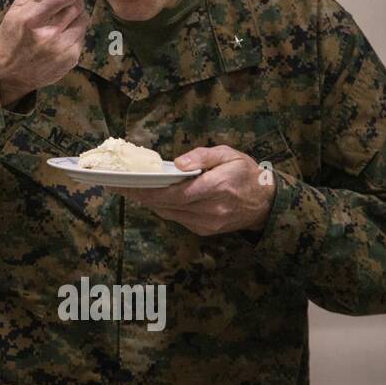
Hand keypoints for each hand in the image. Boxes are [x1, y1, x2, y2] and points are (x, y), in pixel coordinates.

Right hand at [0, 0, 88, 106]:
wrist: (10, 75)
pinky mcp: (72, 58)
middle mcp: (49, 35)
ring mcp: (62, 49)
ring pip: (83, 19)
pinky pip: (82, 34)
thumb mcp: (16, 9)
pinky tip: (61, 33)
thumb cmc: (11, 37)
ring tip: (61, 17)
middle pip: (77, 5)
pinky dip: (75, 29)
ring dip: (76, 13)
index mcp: (31, 20)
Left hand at [106, 145, 274, 237]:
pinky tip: (155, 197)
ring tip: (131, 189)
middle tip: (119, 186)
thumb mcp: (229, 154)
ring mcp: (207, 223)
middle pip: (167, 205)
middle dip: (141, 195)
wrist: (266, 203)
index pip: (174, 193)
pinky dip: (165, 208)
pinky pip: (178, 218)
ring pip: (170, 213)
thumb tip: (178, 163)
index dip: (148, 191)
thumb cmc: (246, 173)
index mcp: (216, 187)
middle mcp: (210, 209)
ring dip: (150, 202)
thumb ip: (203, 156)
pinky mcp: (205, 230)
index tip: (127, 184)